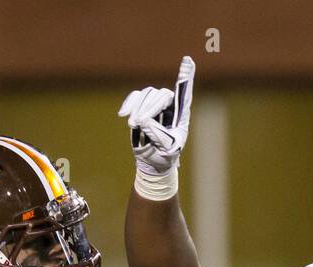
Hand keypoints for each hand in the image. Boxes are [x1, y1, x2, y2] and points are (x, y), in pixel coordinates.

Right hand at [119, 56, 194, 176]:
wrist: (153, 161)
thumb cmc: (165, 156)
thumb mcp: (166, 148)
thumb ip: (157, 134)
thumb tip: (144, 119)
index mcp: (181, 116)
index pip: (185, 93)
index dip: (186, 76)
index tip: (188, 60)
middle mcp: (170, 106)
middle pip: (161, 95)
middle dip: (148, 107)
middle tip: (139, 123)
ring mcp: (155, 105)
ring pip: (146, 95)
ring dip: (137, 108)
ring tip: (133, 125)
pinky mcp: (141, 106)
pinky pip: (135, 97)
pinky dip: (129, 104)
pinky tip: (123, 115)